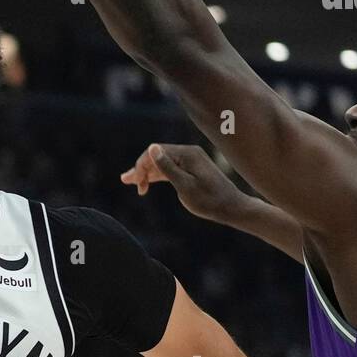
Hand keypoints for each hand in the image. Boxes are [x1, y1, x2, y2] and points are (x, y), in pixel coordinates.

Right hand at [120, 143, 242, 223]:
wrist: (231, 208)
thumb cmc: (208, 200)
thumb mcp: (184, 186)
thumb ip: (167, 167)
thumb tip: (151, 148)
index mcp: (187, 154)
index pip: (156, 152)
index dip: (142, 165)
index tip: (137, 184)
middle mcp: (188, 153)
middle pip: (157, 156)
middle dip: (141, 168)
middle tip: (126, 181)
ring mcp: (190, 161)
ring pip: (162, 163)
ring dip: (147, 172)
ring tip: (130, 182)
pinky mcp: (191, 169)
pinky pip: (170, 169)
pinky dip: (158, 176)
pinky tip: (146, 182)